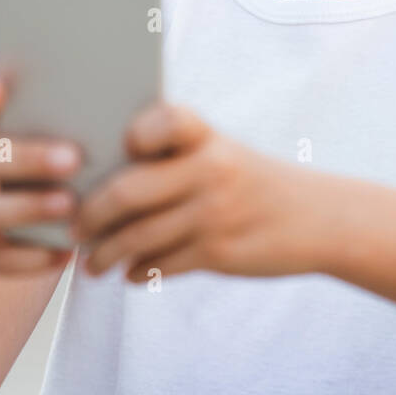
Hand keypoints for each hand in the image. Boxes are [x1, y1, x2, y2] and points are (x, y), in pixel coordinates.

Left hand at [71, 100, 322, 282]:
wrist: (320, 220)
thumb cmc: (255, 183)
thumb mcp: (224, 154)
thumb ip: (175, 158)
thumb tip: (102, 180)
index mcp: (208, 137)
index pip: (164, 120)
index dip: (133, 134)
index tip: (116, 152)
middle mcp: (210, 170)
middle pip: (127, 191)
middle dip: (91, 215)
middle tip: (75, 228)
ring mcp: (214, 214)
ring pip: (137, 237)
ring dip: (105, 254)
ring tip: (93, 262)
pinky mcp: (219, 253)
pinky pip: (160, 265)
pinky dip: (136, 272)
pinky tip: (130, 273)